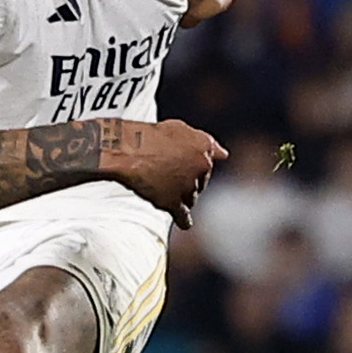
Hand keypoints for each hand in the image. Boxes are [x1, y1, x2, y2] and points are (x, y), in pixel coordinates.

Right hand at [100, 118, 224, 226]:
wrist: (126, 149)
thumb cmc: (150, 136)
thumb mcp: (181, 130)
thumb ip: (206, 143)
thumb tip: (225, 155)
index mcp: (204, 149)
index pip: (205, 166)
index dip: (191, 167)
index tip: (178, 167)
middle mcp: (200, 168)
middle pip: (199, 184)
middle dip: (186, 183)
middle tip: (166, 176)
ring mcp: (187, 187)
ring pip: (190, 199)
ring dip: (181, 197)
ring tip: (162, 189)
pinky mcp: (173, 202)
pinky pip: (183, 216)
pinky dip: (184, 220)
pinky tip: (184, 222)